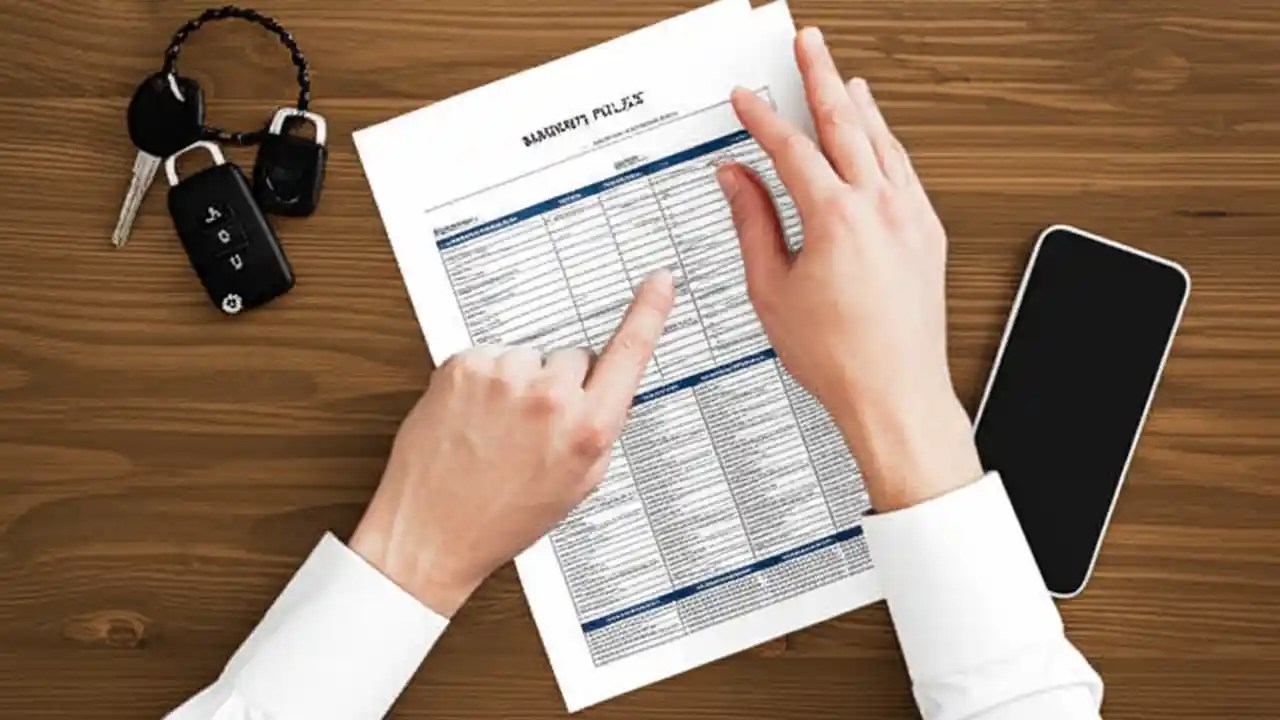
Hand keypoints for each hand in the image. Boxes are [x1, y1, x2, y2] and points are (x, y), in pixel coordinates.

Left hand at [350, 271, 674, 615]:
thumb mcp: (577, 484)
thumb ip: (598, 430)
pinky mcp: (463, 366)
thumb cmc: (502, 518)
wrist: (431, 533)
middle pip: (573, 357)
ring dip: (517, 382)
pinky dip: (483, 381)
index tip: (660, 281)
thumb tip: (607, 388)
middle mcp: (549, 398)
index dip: (649, 312)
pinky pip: (489, 356)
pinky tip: (474, 417)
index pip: (630, 354)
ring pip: (528, 357)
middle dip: (561, 383)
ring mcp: (503, 377)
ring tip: (496, 428)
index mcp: (587, 430)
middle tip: (533, 427)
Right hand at [717, 27, 981, 511]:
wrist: (896, 394)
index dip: (763, 118)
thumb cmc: (838, 357)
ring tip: (844, 79)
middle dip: (821, 78)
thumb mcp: (772, 290)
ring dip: (861, 105)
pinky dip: (888, 144)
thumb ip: (753, 224)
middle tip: (808, 46)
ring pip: (883, 141)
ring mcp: (911, 218)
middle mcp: (880, 208)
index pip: (792, 149)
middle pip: (846, 122)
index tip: (748, 98)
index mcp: (836, 218)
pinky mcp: (929, 235)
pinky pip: (906, 171)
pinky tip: (880, 139)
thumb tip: (738, 180)